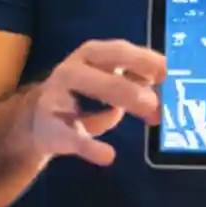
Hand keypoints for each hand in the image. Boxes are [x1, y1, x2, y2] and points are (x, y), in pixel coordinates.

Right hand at [26, 39, 166, 165]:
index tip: (169, 72)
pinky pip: (71, 136)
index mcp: (91, 55)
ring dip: (121, 98)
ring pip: (89, 88)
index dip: (146, 59)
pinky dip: (90, 147)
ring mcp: (57, 95)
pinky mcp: (50, 128)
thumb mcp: (109, 84)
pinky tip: (107, 155)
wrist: (36, 122)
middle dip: (135, 84)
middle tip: (158, 102)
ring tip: (148, 113)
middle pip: (107, 70)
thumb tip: (167, 96)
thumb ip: (135, 84)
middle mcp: (72, 68)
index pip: (120, 51)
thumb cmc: (82, 95)